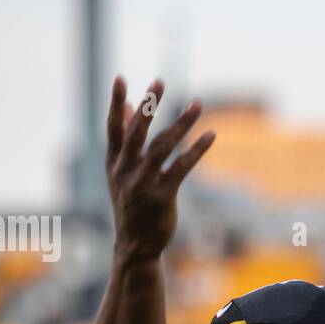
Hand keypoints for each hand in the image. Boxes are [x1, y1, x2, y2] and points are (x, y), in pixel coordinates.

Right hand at [105, 76, 215, 261]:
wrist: (135, 245)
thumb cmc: (130, 204)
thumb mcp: (121, 172)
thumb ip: (125, 138)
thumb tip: (126, 105)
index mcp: (114, 163)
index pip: (114, 128)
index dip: (116, 103)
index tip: (121, 78)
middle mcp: (125, 171)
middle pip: (137, 132)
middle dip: (148, 106)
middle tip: (160, 81)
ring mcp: (142, 184)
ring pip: (162, 147)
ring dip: (181, 123)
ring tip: (198, 104)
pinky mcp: (162, 197)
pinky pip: (181, 167)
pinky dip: (196, 150)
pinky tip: (210, 135)